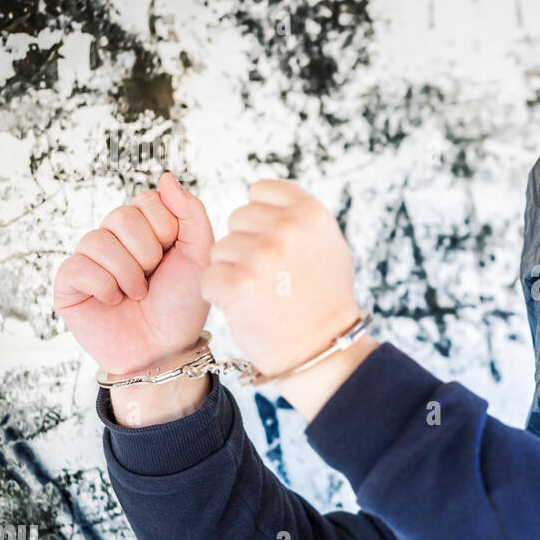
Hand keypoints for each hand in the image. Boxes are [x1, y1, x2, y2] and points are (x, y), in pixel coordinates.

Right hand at [53, 172, 213, 375]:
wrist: (166, 349)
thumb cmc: (182, 305)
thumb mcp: (200, 255)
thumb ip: (190, 213)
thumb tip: (165, 177)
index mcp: (145, 228)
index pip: (148, 199)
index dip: (166, 229)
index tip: (173, 255)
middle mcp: (114, 238)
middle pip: (122, 216)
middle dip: (148, 252)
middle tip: (154, 277)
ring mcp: (89, 259)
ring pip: (99, 240)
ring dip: (128, 273)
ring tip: (138, 294)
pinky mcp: (69, 282)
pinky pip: (79, 266)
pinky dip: (105, 287)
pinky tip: (114, 302)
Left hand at [201, 179, 362, 384]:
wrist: (321, 348)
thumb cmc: (325, 300)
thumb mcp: (330, 246)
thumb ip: (300, 218)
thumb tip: (265, 199)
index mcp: (310, 212)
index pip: (260, 190)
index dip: (262, 218)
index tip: (274, 243)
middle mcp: (287, 228)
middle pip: (237, 218)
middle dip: (246, 244)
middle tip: (269, 275)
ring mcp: (261, 255)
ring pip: (220, 248)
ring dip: (232, 270)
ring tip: (260, 293)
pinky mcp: (237, 284)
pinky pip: (209, 277)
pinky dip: (221, 295)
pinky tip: (246, 307)